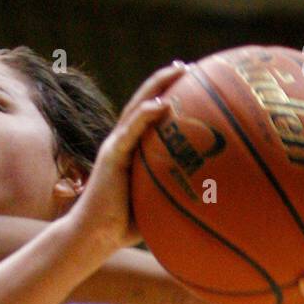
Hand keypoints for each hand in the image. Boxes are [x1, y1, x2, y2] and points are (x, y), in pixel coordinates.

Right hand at [71, 63, 181, 252]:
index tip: (189, 83)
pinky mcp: (111, 157)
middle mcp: (121, 142)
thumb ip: (173, 193)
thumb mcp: (155, 205)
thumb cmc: (123, 227)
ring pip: (136, 108)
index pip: (148, 116)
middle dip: (163, 82)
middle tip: (187, 66)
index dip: (166, 96)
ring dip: (156, 87)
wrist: (94, 237)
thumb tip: (210, 199)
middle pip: (143, 103)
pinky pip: (129, 131)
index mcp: (131, 151)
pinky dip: (144, 115)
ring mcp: (115, 147)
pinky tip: (161, 104)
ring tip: (178, 70)